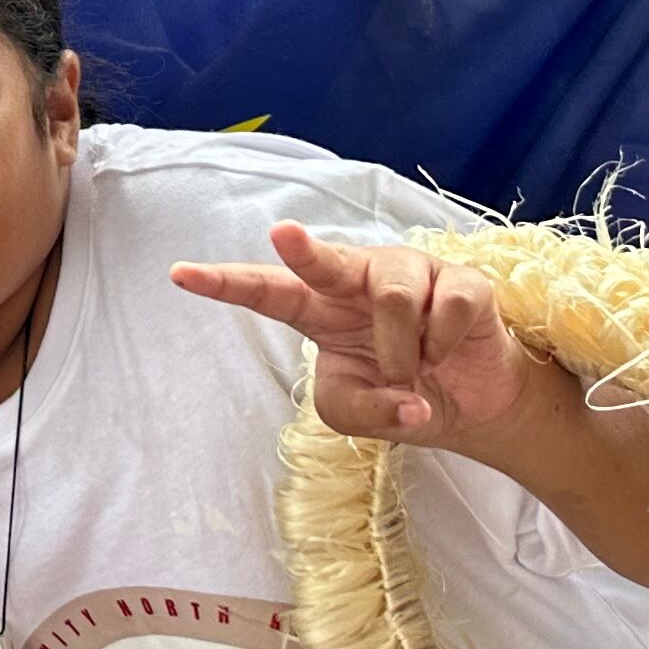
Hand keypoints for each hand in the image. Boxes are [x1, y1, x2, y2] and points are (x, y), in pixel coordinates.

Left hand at [172, 223, 532, 446]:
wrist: (468, 404)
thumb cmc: (398, 394)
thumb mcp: (356, 414)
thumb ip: (360, 410)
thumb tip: (407, 399)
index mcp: (319, 308)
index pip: (266, 293)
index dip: (224, 283)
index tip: (180, 274)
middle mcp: (358, 279)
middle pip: (323, 260)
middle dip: (303, 248)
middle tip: (283, 234)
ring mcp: (409, 272)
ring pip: (393, 298)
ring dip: (403, 353)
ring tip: (415, 366)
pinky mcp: (458, 279)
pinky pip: (445, 307)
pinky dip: (443, 344)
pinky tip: (446, 349)